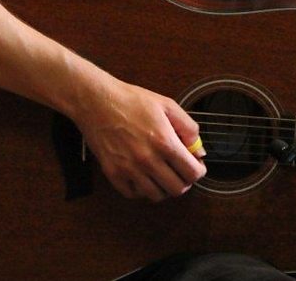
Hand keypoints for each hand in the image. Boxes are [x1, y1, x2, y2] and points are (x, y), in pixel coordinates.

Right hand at [76, 80, 207, 200]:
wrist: (97, 101)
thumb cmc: (131, 100)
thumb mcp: (167, 105)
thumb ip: (188, 128)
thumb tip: (199, 150)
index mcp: (165, 142)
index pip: (191, 172)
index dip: (199, 171)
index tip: (196, 167)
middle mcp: (148, 160)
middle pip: (177, 189)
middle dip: (184, 181)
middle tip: (181, 172)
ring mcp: (129, 169)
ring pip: (156, 195)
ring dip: (164, 187)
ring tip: (163, 175)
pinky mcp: (113, 173)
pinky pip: (133, 194)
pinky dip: (142, 190)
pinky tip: (144, 177)